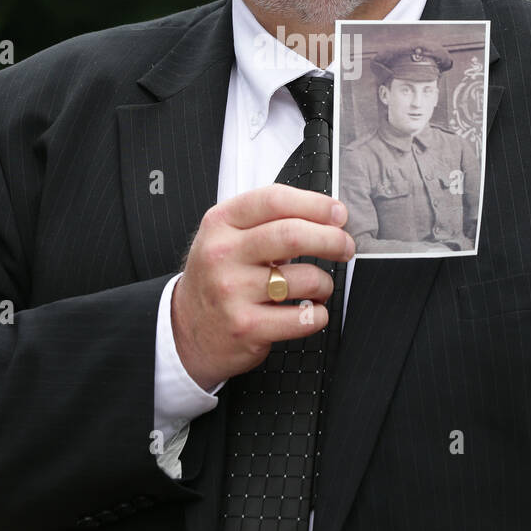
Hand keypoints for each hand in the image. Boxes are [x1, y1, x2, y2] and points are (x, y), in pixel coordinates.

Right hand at [172, 184, 353, 390]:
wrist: (185, 331)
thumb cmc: (216, 278)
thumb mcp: (226, 238)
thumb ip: (266, 221)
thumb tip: (326, 216)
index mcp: (220, 223)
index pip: (274, 200)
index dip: (315, 204)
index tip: (338, 213)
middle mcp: (223, 254)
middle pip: (292, 235)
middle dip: (332, 239)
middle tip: (345, 246)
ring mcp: (233, 292)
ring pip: (304, 278)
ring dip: (325, 282)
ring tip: (320, 286)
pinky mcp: (247, 327)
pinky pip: (303, 317)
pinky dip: (319, 314)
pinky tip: (311, 311)